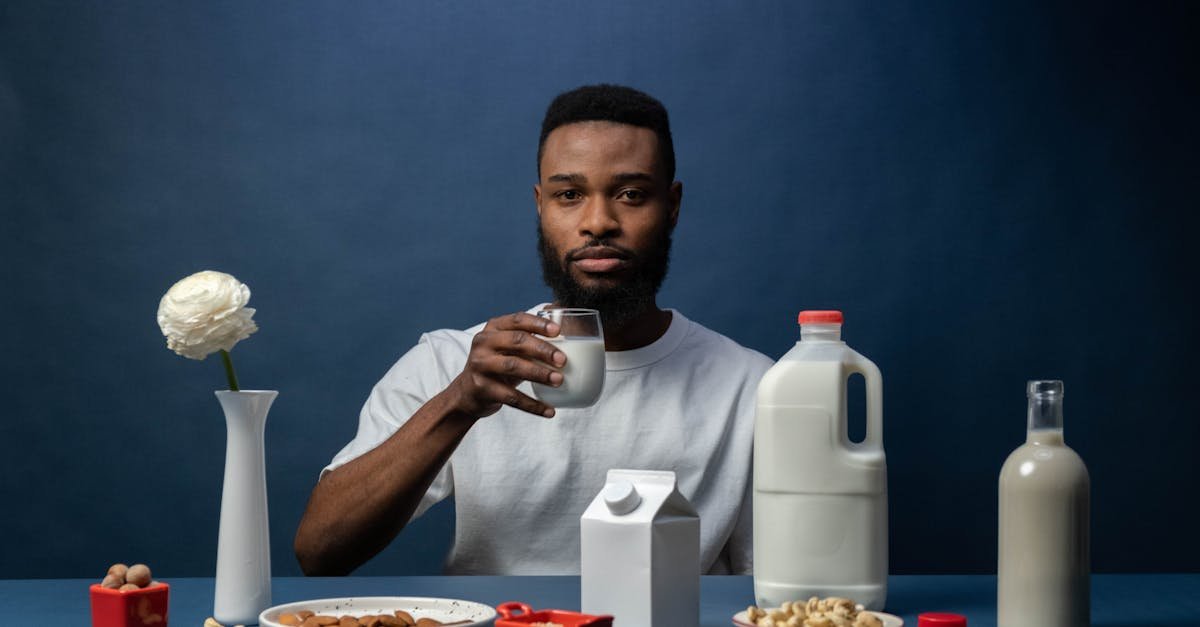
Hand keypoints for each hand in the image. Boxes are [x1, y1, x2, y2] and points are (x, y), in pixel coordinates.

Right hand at [446, 312, 566, 418]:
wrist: (468, 392)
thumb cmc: (498, 365)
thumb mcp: (508, 349)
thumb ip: (529, 340)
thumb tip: (569, 337)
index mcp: (493, 328)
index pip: (517, 320)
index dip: (538, 324)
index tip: (558, 331)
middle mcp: (483, 343)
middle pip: (517, 341)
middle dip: (542, 350)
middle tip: (563, 360)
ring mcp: (480, 365)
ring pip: (514, 366)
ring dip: (539, 374)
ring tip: (559, 381)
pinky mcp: (481, 388)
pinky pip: (511, 397)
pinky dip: (533, 405)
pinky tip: (549, 410)